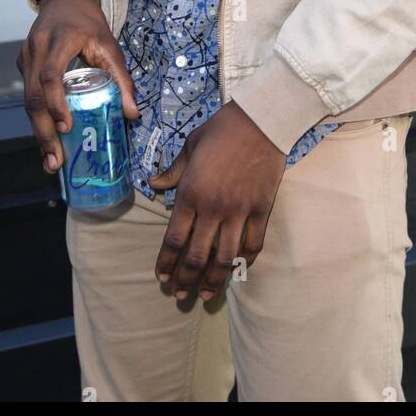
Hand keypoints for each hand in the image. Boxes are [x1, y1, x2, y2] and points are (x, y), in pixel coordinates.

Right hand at [17, 0, 139, 173]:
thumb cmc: (88, 21)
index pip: (51, 75)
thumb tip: (132, 114)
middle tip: (55, 161)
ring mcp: (26, 56)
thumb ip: (121, 78)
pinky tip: (48, 139)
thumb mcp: (110, 44)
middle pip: (33, 96)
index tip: (67, 127)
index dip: (57, 102)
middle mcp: (36, 48)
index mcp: (59, 40)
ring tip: (50, 160)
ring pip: (27, 100)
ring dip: (38, 132)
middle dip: (44, 132)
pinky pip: (27, 94)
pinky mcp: (22, 63)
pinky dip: (37, 118)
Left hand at [148, 101, 285, 301]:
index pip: (173, 239)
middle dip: (185, 280)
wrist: (261, 119)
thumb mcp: (190, 145)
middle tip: (179, 296)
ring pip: (225, 258)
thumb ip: (173, 171)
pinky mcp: (261, 210)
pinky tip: (237, 271)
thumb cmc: (221, 128)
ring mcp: (239, 211)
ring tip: (205, 295)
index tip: (161, 278)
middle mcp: (213, 207)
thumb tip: (153, 184)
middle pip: (196, 256)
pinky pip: (253, 245)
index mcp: (191, 192)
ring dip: (213, 281)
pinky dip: (244, 262)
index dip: (166, 263)